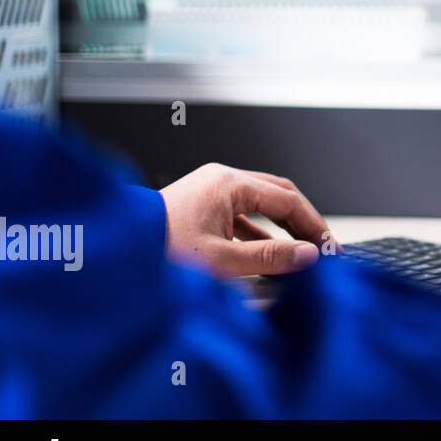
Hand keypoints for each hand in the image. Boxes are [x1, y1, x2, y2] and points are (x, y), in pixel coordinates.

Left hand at [159, 163, 333, 277]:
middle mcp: (222, 180)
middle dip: (302, 222)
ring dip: (282, 228)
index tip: (329, 248)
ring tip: (299, 253)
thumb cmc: (157, 251)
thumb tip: (308, 256)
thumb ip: (270, 257)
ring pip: (261, 204)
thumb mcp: (221, 260)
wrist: (112, 251)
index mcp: (229, 183)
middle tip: (321, 247)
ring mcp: (210, 190)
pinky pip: (242, 214)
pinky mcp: (201, 205)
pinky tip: (268, 252)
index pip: (288, 200)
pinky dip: (260, 232)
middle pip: (279, 195)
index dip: (313, 225)